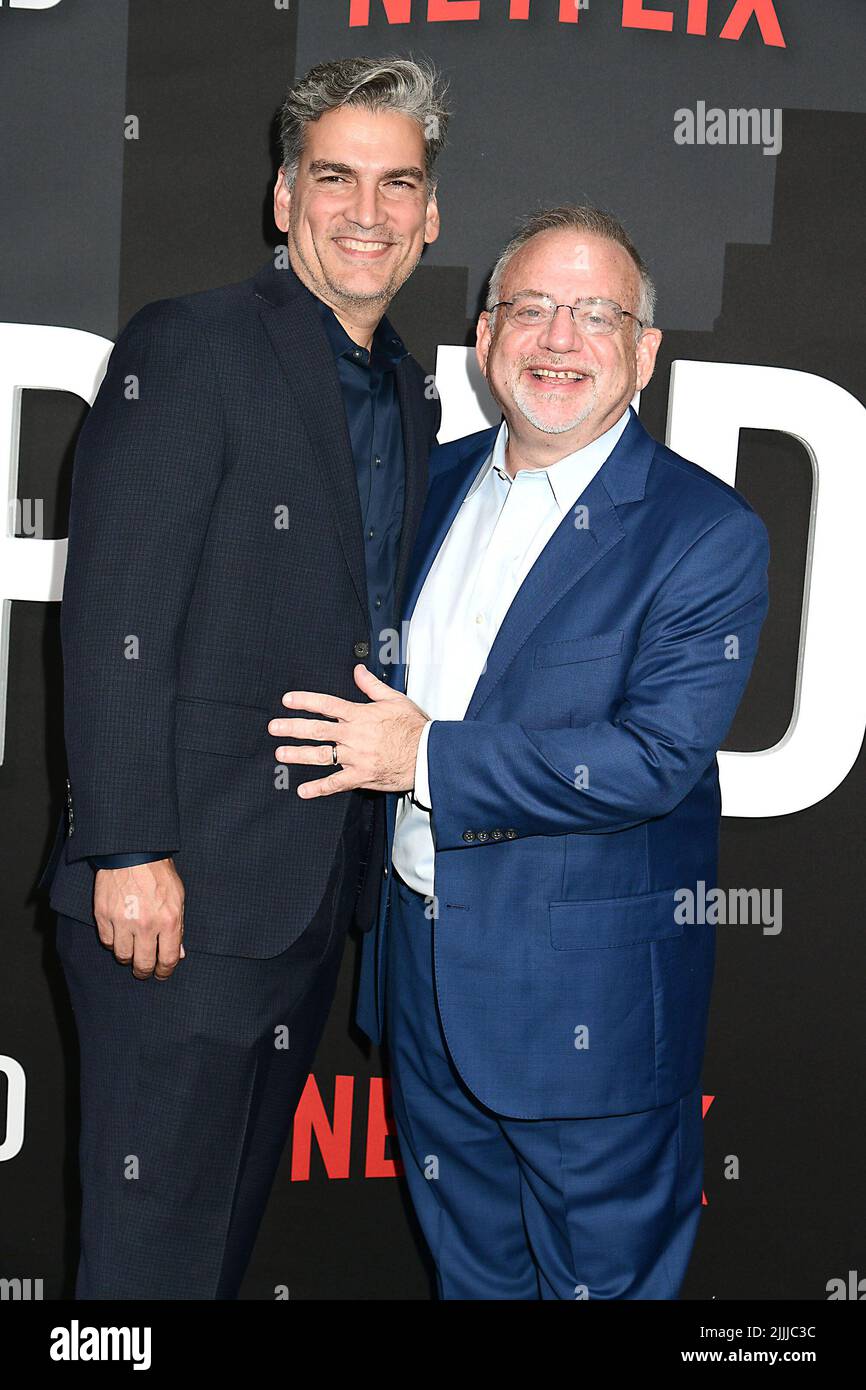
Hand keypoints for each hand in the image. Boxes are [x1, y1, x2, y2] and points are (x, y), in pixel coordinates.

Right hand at [93, 858, 185, 978]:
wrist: (132, 852)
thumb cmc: (159, 873)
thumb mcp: (178, 898)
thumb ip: (178, 928)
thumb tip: (179, 953)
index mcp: (168, 921)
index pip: (168, 959)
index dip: (165, 971)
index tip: (162, 974)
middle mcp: (145, 925)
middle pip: (143, 963)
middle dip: (145, 971)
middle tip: (144, 971)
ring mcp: (122, 921)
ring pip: (122, 956)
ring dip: (128, 958)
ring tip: (131, 952)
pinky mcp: (103, 915)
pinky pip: (107, 941)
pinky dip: (113, 942)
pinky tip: (119, 936)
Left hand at [268, 663, 428, 798]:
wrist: (428, 754)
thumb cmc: (414, 727)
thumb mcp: (395, 700)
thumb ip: (372, 686)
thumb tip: (358, 670)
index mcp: (360, 715)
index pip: (327, 704)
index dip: (305, 701)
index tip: (288, 700)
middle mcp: (354, 735)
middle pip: (317, 729)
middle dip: (292, 727)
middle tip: (274, 727)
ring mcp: (356, 757)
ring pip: (321, 756)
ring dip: (298, 754)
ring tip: (281, 753)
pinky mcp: (361, 776)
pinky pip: (336, 783)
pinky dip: (319, 788)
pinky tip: (303, 790)